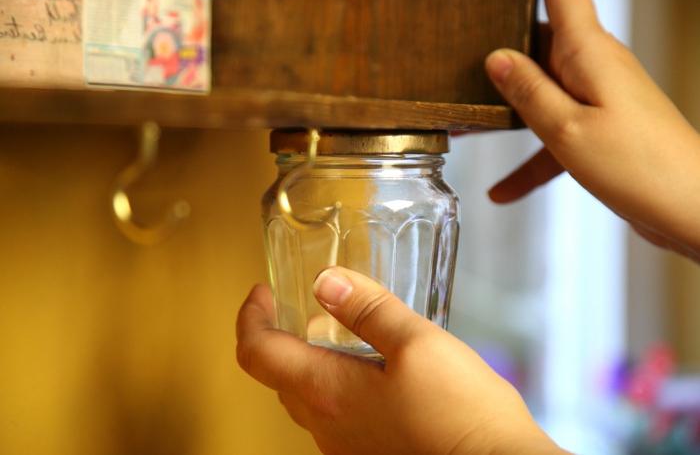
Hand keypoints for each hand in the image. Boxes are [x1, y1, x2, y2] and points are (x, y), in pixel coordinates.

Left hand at [237, 267, 565, 454]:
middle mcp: (327, 426)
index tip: (261, 292)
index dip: (250, 316)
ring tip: (336, 332)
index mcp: (328, 392)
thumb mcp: (418, 344)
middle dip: (278, 336)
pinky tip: (369, 370)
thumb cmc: (462, 415)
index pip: (257, 352)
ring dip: (306, 361)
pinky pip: (334, 417)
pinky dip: (333, 385)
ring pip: (305, 398)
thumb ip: (368, 310)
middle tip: (295, 305)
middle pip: (277, 376)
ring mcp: (345, 448)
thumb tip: (326, 282)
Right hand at [483, 0, 699, 261]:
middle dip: (503, 49)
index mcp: (588, 52)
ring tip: (467, 123)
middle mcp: (594, 66)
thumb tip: (497, 59)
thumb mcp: (566, 129)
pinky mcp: (600, 126)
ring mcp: (598, 97)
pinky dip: (532, 157)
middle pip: (542, 40)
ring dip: (509, 107)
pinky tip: (503, 190)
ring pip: (543, 89)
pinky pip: (556, 132)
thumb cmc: (640, 165)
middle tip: (463, 61)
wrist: (687, 207)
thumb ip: (529, 92)